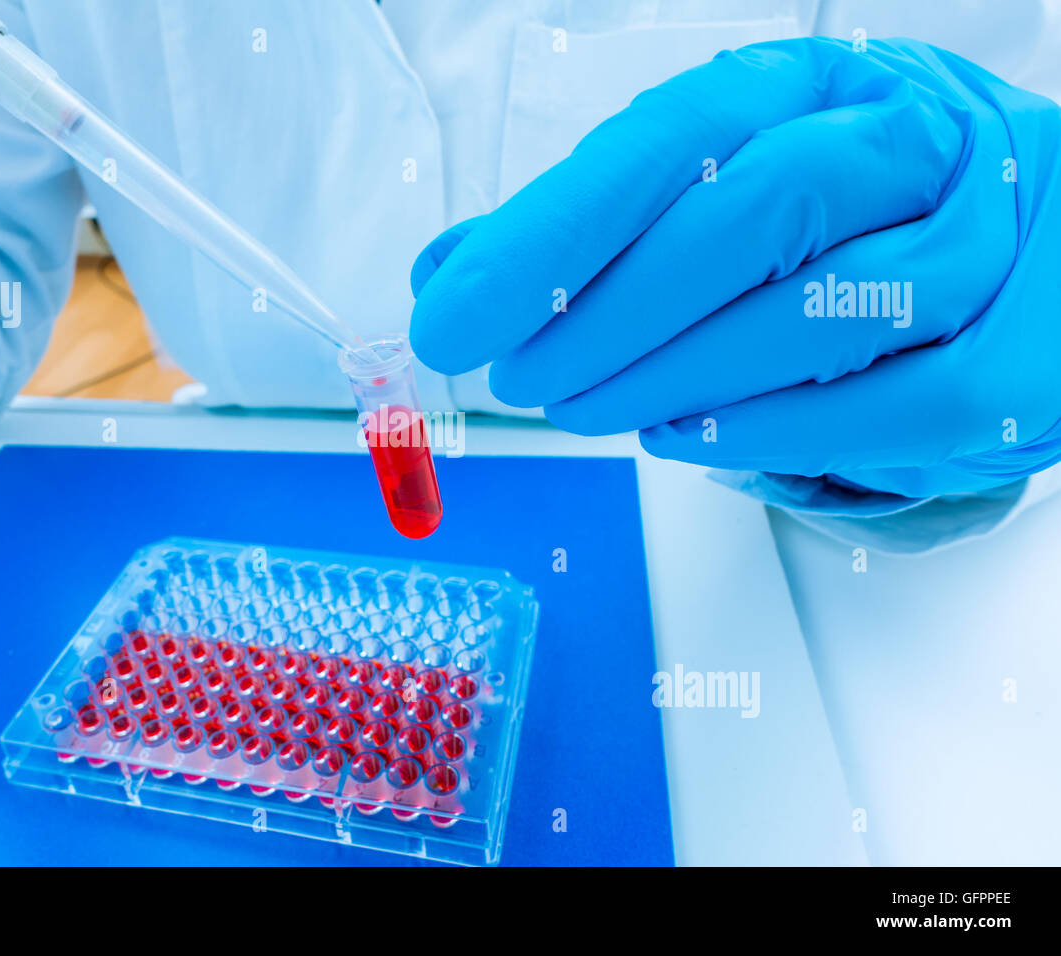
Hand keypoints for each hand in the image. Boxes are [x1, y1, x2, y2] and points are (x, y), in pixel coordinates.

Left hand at [409, 37, 1060, 498]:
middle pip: (744, 217)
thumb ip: (586, 230)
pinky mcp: (1019, 359)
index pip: (666, 138)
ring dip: (668, 380)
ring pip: (810, 314)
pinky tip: (684, 439)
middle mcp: (904, 145)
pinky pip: (881, 406)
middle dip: (605, 315)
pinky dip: (763, 432)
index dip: (550, 230)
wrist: (1038, 250)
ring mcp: (978, 246)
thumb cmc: (848, 218)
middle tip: (519, 377)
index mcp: (810, 87)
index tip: (453, 309)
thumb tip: (447, 272)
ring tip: (582, 412)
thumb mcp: (715, 185)